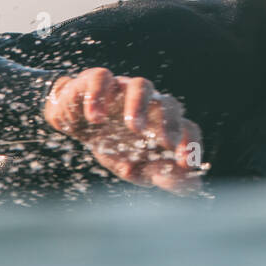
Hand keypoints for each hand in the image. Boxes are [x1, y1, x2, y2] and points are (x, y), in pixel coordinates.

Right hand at [43, 67, 206, 195]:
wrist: (71, 119)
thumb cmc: (110, 143)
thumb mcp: (134, 166)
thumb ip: (162, 174)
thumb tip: (194, 186)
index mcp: (162, 123)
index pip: (187, 128)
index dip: (190, 143)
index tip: (186, 162)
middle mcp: (148, 102)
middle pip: (169, 104)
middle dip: (170, 124)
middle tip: (166, 143)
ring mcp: (124, 88)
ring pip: (141, 85)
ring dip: (140, 105)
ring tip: (134, 127)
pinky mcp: (96, 79)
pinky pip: (102, 79)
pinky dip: (99, 96)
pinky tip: (95, 118)